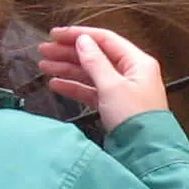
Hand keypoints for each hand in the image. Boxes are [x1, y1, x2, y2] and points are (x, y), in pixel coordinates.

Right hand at [39, 25, 169, 130]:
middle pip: (96, 55)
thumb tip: (83, 40)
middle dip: (69, 52)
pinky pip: (91, 90)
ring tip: (43, 66)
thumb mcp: (112, 86)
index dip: (78, 35)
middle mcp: (131, 72)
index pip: (105, 39)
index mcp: (137, 62)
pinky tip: (56, 84)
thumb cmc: (134, 118)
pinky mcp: (115, 106)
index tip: (55, 34)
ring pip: (91, 73)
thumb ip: (95, 61)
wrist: (145, 154)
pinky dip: (74, 87)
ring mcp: (122, 89)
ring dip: (67, 68)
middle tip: (44, 50)